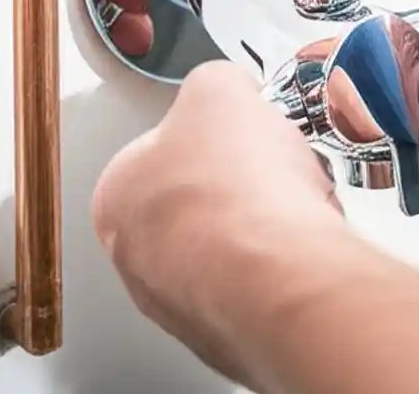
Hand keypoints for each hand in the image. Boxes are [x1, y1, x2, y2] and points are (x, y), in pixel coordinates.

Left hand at [91, 61, 346, 384]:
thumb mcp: (218, 88)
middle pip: (201, 202)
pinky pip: (264, 287)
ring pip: (235, 248)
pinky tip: (302, 249)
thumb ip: (214, 82)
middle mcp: (137, 260)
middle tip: (274, 169)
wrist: (280, 277)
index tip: (238, 131)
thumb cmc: (234, 189)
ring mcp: (183, 306)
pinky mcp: (231, 335)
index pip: (158, 152)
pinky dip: (286, 267)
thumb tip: (225, 90)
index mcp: (116, 196)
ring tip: (296, 208)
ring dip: (269, 224)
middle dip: (244, 183)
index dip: (209, 135)